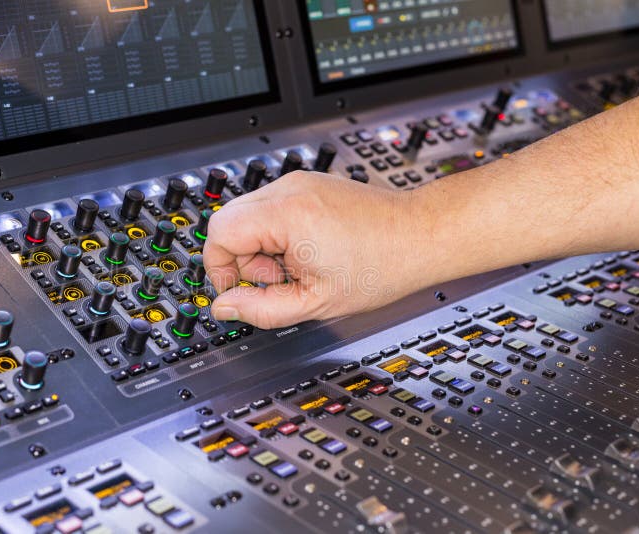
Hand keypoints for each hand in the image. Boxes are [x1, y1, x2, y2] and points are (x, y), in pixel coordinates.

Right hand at [203, 171, 429, 328]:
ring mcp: (299, 182)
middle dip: (240, 258)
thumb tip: (225, 307)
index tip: (238, 290)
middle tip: (273, 281)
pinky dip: (273, 234)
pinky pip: (269, 208)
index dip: (219, 268)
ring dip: (257, 246)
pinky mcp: (308, 185)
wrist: (420, 235)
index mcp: (286, 214)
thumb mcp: (315, 302)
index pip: (218, 232)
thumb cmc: (382, 265)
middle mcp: (288, 189)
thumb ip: (262, 310)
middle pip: (227, 220)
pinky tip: (303, 252)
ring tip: (294, 267)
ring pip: (247, 214)